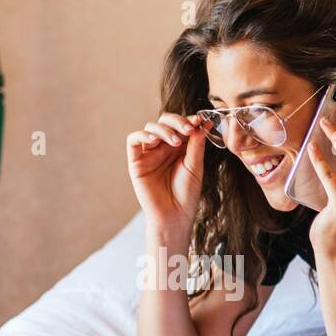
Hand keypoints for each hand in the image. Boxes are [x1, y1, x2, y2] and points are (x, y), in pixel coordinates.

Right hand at [126, 112, 206, 236]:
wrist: (175, 216)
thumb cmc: (186, 194)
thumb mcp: (195, 166)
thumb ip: (196, 144)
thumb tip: (203, 123)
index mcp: (179, 148)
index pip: (180, 125)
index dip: (189, 120)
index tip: (200, 121)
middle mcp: (163, 148)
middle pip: (165, 122)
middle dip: (177, 121)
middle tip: (188, 128)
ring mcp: (149, 154)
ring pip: (151, 128)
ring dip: (164, 129)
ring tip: (176, 142)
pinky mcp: (136, 162)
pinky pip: (133, 140)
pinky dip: (143, 135)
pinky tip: (155, 140)